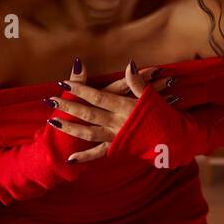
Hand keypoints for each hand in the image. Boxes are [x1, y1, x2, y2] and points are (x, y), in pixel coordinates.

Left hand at [46, 59, 170, 162]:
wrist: (174, 142)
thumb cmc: (164, 117)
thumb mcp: (152, 97)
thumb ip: (138, 82)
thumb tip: (129, 64)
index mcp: (124, 107)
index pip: (97, 96)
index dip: (80, 89)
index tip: (64, 82)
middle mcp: (116, 122)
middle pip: (88, 113)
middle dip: (68, 106)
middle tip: (50, 101)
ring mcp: (115, 136)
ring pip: (88, 132)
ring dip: (69, 128)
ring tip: (53, 123)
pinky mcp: (117, 148)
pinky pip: (98, 153)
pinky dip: (84, 157)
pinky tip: (70, 159)